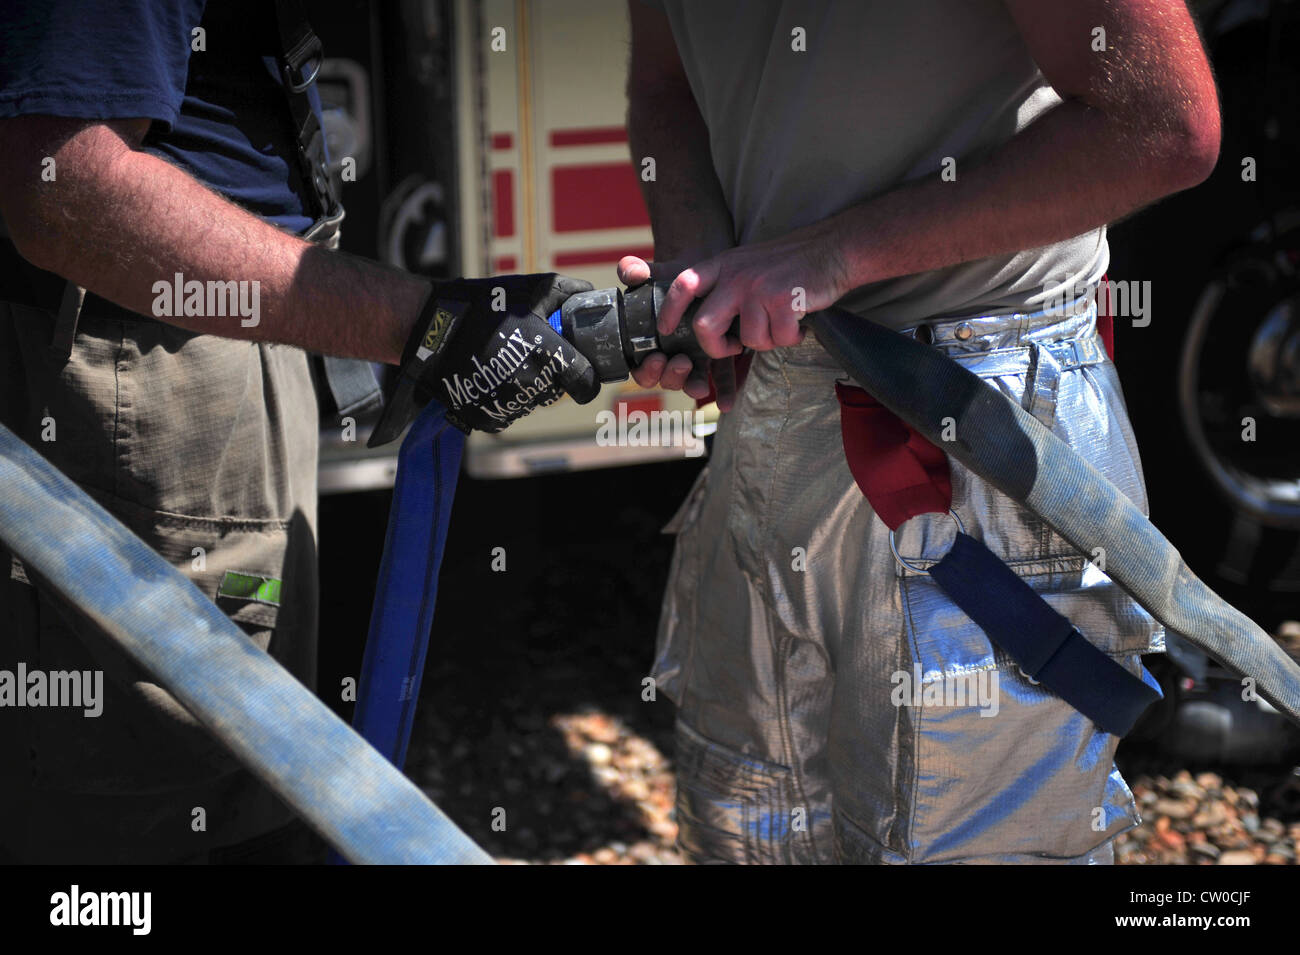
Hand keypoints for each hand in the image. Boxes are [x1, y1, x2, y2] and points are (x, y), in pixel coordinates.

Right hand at [369, 273, 598, 443]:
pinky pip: (508, 413)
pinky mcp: (488, 418)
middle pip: (556, 391)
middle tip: (530, 353)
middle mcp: (531, 384)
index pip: (585, 383)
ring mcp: (509, 404)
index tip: (580, 370)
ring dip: (526, 385)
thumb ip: (565, 292)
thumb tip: (590, 296)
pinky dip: (503, 397)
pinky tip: (490, 375)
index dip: (586, 378)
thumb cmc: (482, 307)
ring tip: (505, 361)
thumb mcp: (528, 289)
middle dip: (551, 375)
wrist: (432, 331)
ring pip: (532, 401)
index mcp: (547, 355)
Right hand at [616, 255, 730, 405]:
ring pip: (691, 381)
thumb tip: (629, 271)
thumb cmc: (677, 277)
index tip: (655, 358)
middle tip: (680, 362)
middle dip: (670, 376)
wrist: (709, 274)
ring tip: (700, 384)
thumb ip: (636, 271)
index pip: (640, 366)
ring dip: (694, 385)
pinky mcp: (718, 357)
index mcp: (650, 342)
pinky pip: (720, 379)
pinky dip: (723, 391)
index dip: (645, 369)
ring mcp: (695, 359)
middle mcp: (671, 355)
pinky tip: (726, 403)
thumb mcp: (657, 272)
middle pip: (665, 378)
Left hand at [657, 222, 848, 359]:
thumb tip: (708, 326)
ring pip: (749, 339)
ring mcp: (758, 288)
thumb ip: (726, 287)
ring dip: (769, 340)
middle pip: (705, 326)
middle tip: (734, 348)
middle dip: (717, 348)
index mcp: (724, 265)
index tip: (668, 330)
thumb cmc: (791, 264)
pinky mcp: (783, 300)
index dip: (670, 311)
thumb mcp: (748, 264)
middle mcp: (736, 276)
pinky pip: (779, 339)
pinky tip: (799, 322)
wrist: (834, 249)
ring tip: (782, 324)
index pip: (683, 286)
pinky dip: (792, 338)